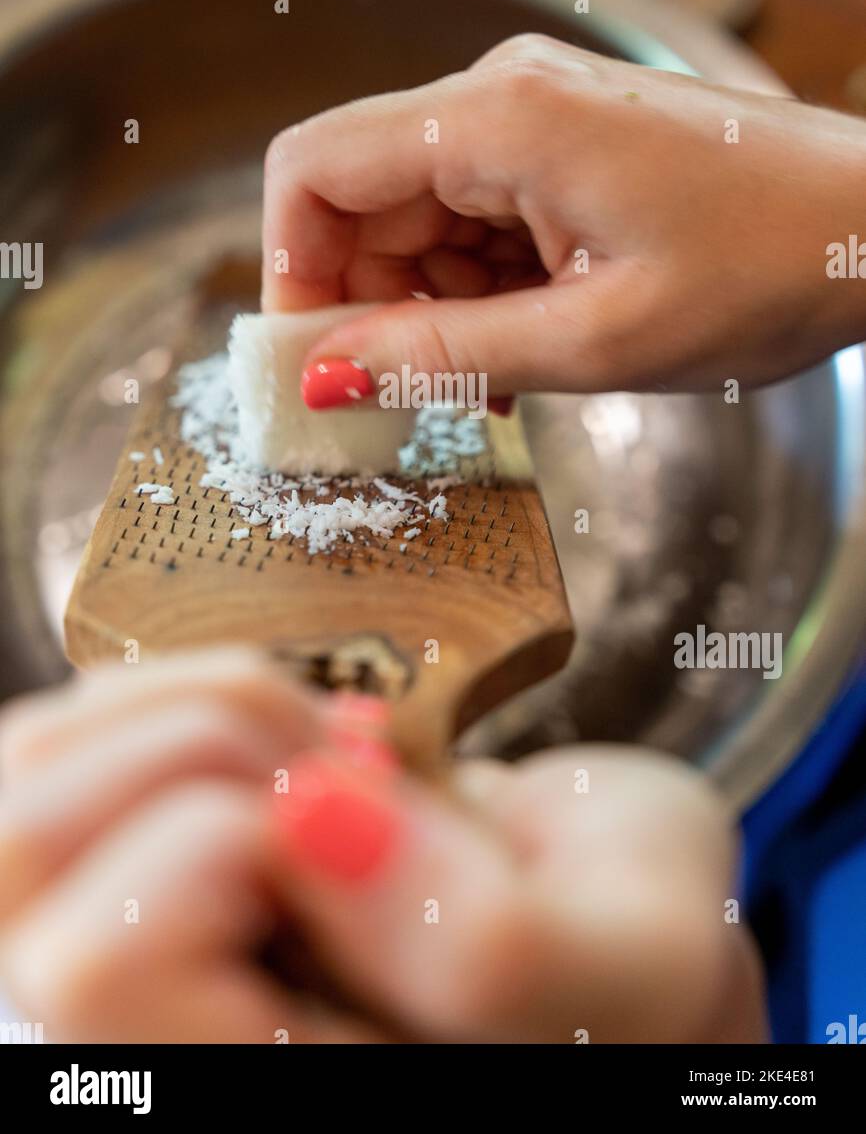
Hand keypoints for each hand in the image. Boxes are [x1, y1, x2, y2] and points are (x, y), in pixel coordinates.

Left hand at [0, 656, 764, 1041]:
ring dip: (189, 710)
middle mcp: (153, 1055)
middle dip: (207, 742)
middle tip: (338, 770)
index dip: (249, 835)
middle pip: (20, 853)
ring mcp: (110, 966)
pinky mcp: (113, 867)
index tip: (372, 811)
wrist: (586, 949)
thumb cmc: (619, 969)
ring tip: (314, 758)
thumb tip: (309, 817)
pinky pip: (51, 740)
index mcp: (267, 1095)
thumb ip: (498, 945)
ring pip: (20, 785)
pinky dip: (172, 693)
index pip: (100, 964)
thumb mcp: (636, 958)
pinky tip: (273, 741)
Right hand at [263, 34, 865, 395]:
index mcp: (501, 119)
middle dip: (367, 304)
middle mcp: (502, 97)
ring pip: (414, 218)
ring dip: (428, 306)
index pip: (315, 168)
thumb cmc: (766, 268)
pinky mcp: (559, 145)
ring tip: (495, 376)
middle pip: (359, 199)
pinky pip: (472, 220)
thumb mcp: (595, 339)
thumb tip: (324, 375)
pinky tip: (524, 341)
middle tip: (407, 397)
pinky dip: (476, 289)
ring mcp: (532, 116)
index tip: (314, 362)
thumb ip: (445, 355)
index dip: (290, 270)